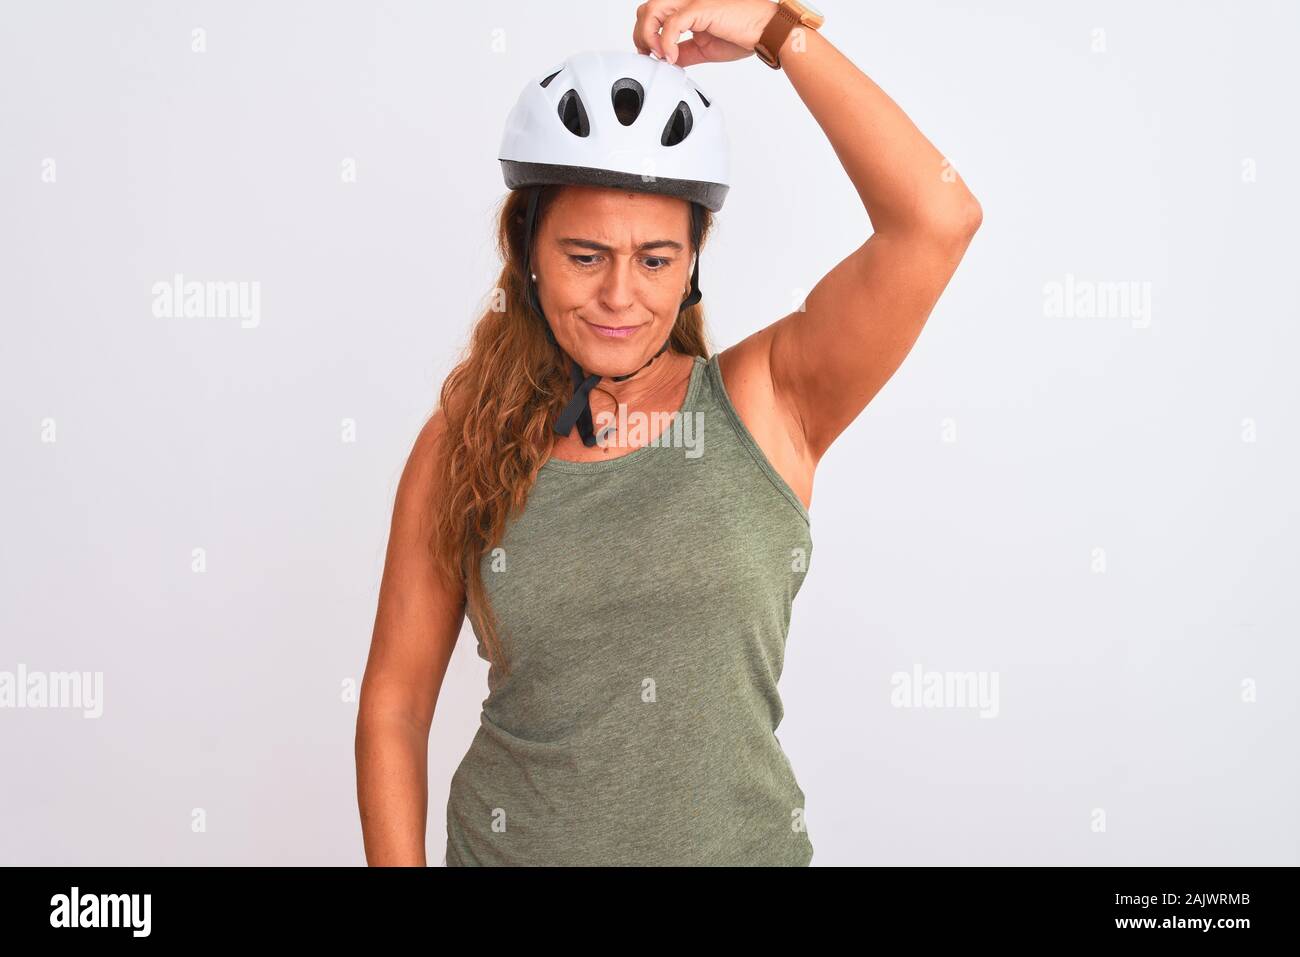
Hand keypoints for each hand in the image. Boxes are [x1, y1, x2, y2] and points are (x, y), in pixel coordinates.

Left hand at [632, 0, 778, 66]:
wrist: (767, 32)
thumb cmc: (744, 35)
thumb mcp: (704, 48)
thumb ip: (684, 51)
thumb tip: (667, 61)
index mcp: (687, 5)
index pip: (653, 12)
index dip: (644, 34)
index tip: (650, 55)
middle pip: (646, 9)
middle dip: (641, 35)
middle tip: (650, 56)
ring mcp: (693, 0)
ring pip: (652, 10)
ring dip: (649, 36)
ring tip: (660, 55)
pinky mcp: (700, 7)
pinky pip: (672, 24)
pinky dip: (666, 43)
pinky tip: (672, 57)